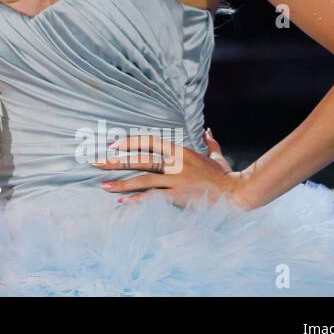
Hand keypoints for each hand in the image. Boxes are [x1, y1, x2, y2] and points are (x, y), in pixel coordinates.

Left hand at [94, 128, 249, 209]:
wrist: (237, 192)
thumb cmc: (226, 175)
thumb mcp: (216, 157)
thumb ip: (209, 144)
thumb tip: (208, 132)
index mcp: (180, 151)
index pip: (149, 141)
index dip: (129, 142)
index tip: (112, 145)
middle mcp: (175, 163)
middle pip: (140, 159)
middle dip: (115, 161)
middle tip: (95, 162)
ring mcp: (176, 180)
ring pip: (143, 179)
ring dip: (120, 183)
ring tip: (102, 186)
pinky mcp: (178, 196)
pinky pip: (153, 197)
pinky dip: (137, 200)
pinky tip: (122, 202)